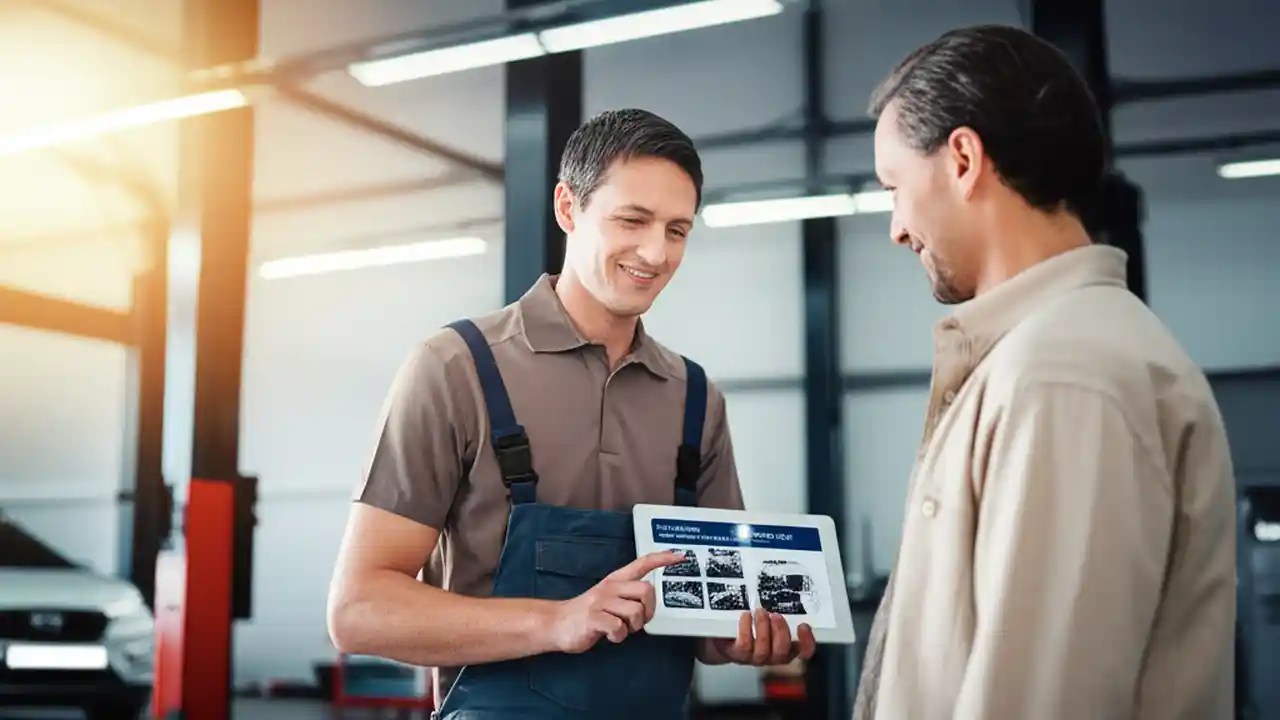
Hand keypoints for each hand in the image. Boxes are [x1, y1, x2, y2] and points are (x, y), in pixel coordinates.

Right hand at [546, 550, 685, 654]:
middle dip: (649, 610)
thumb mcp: (608, 597)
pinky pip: (618, 628)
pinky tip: (609, 636)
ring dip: (633, 627)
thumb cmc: (587, 614)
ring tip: (620, 629)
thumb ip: (628, 596)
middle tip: (638, 621)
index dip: (662, 559)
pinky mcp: (593, 618)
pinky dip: (618, 637)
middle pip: (646, 590)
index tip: (680, 557)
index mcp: (615, 580)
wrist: (556, 623)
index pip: (642, 563)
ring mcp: (601, 602)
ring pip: (635, 612)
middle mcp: (610, 587)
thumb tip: (648, 602)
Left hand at [710, 608, 816, 665]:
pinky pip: (744, 645)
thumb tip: (788, 594)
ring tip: (759, 612)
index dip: (807, 642)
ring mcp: (754, 658)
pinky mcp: (737, 655)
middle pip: (782, 652)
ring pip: (763, 650)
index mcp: (784, 648)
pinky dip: (747, 628)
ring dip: (763, 628)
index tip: (803, 625)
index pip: (803, 652)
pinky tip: (746, 616)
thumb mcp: (768, 620)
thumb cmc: (751, 625)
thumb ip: (779, 615)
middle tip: (775, 615)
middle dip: (781, 632)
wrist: (722, 637)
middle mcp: (771, 657)